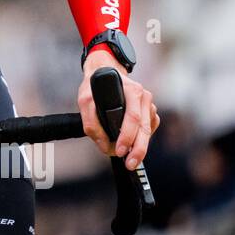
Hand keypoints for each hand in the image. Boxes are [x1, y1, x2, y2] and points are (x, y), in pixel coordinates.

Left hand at [77, 49, 159, 169]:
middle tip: (130, 164)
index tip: (120, 151)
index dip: (127, 137)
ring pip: (148, 130)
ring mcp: (148, 104)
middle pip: (144, 128)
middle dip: (138, 149)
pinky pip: (149, 128)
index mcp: (132, 91)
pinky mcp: (149, 111)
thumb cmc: (95, 85)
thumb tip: (104, 146)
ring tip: (130, 159)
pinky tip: (133, 144)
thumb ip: (91, 124)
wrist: (104, 71)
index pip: (132, 118)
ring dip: (140, 146)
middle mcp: (144, 96)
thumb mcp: (85, 100)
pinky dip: (142, 138)